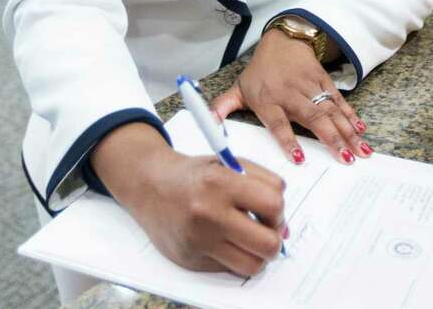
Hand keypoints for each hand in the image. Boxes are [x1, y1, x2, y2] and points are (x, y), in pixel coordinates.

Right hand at [90, 123, 286, 276]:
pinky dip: (233, 258)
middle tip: (266, 230)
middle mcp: (208, 212)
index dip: (279, 210)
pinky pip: (230, 269)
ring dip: (257, 254)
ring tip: (248, 239)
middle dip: (274, 238)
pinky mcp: (191, 260)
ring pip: (253, 264)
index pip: (273, 204)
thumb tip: (283, 224)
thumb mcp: (228, 163)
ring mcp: (199, 240)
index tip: (271, 210)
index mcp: (220, 182)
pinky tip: (223, 241)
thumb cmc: (194, 175)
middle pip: (268, 243)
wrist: (150, 185)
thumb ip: (261, 183)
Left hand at [211, 30, 369, 165]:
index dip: (288, 139)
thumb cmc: (259, 72)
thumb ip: (223, 108)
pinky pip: (339, 101)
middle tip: (345, 158)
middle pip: (312, 117)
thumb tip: (206, 124)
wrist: (282, 39)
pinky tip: (361, 130)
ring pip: (330, 112)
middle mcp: (290, 94)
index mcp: (268, 100)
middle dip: (331, 138)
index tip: (299, 158)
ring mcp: (310, 87)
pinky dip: (351, 115)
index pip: (278, 122)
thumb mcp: (238, 88)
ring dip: (347, 131)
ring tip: (361, 151)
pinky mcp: (324, 83)